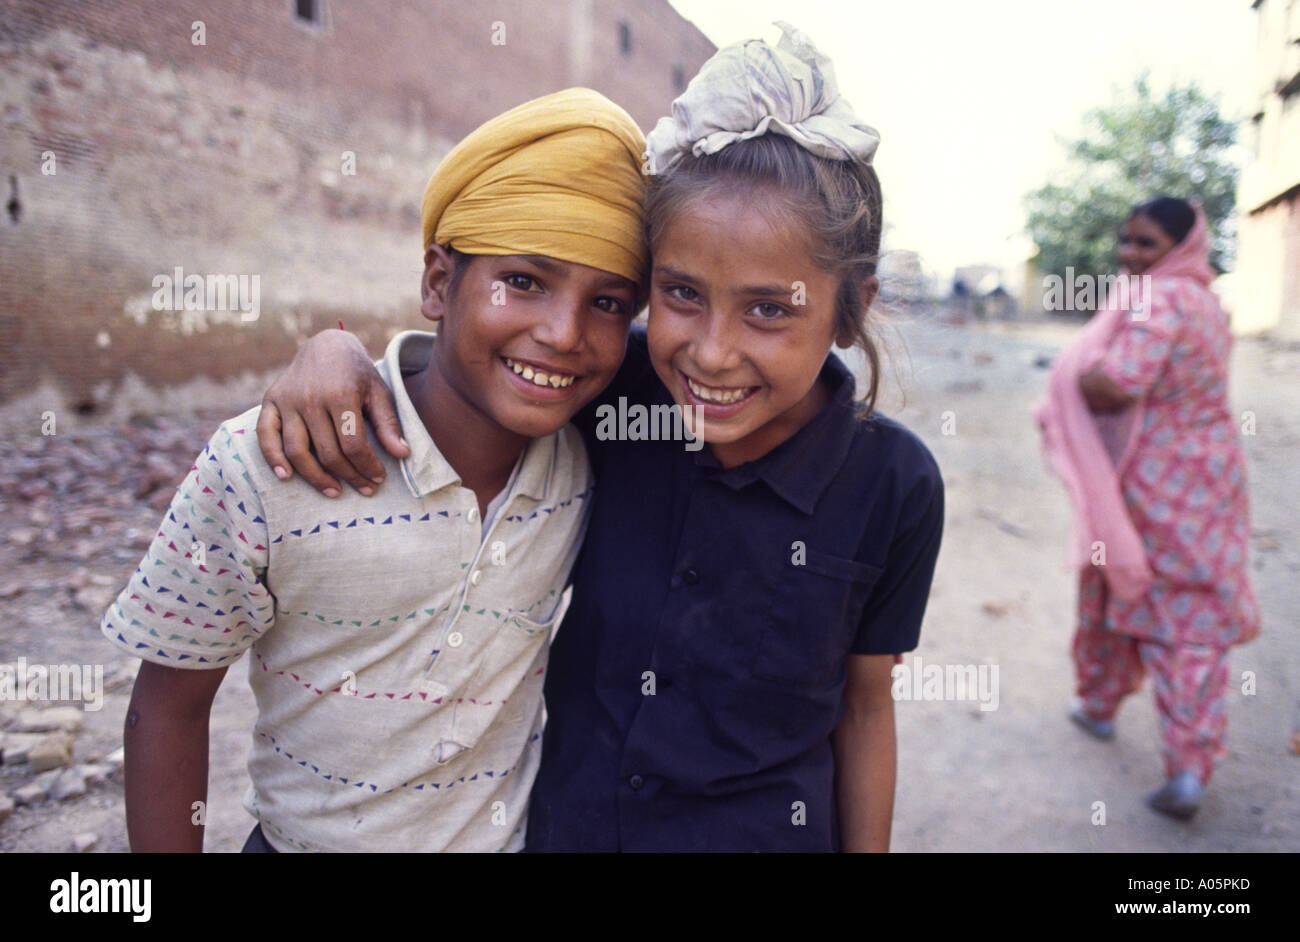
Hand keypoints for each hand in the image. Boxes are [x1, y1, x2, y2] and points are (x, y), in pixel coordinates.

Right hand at [256, 330, 408, 495]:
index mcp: (340, 395)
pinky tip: (286, 476)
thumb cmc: (356, 372)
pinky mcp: (271, 401)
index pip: (353, 445)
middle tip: (365, 488)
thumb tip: (402, 454)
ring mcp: (287, 400)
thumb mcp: (379, 391)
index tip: (378, 477)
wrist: (326, 345)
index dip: (367, 466)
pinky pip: (265, 435)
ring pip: (297, 451)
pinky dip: (272, 458)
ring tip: (334, 491)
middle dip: (349, 476)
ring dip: (315, 477)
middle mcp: (310, 399)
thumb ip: (388, 423)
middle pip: (328, 453)